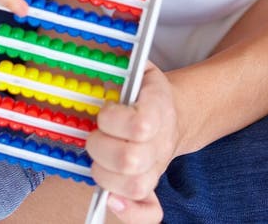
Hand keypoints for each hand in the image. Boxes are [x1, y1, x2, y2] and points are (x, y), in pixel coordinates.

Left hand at [87, 63, 178, 223]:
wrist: (173, 112)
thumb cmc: (145, 90)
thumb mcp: (138, 68)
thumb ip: (121, 64)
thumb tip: (98, 59)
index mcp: (158, 107)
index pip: (140, 124)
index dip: (113, 120)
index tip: (104, 110)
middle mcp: (161, 141)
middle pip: (131, 160)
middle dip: (100, 148)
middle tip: (94, 135)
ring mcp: (158, 167)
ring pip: (134, 186)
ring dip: (105, 175)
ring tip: (97, 158)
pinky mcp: (153, 186)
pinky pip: (150, 212)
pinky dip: (130, 212)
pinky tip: (112, 200)